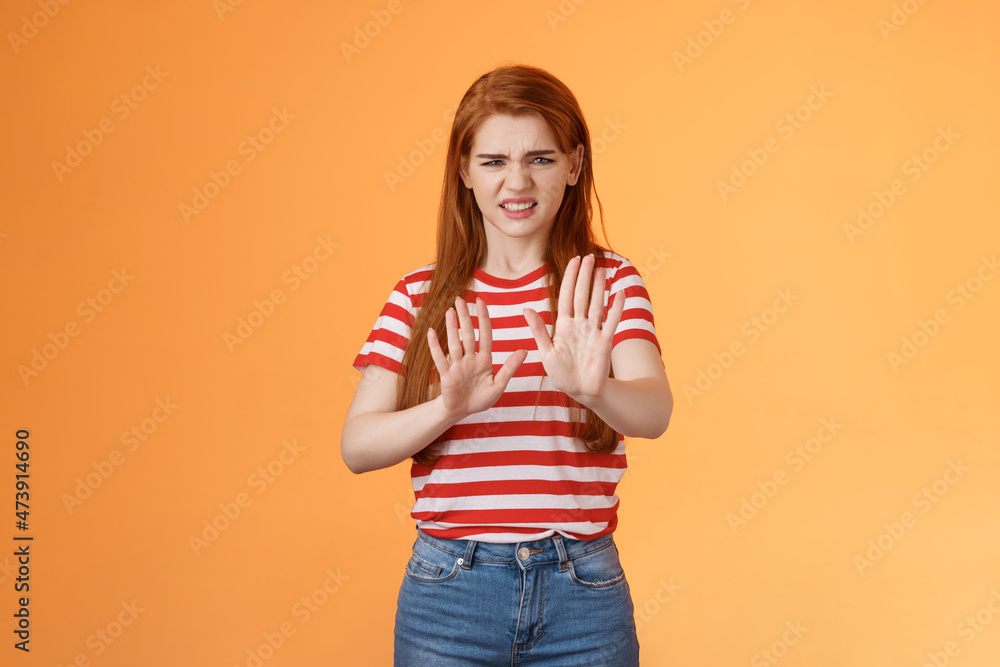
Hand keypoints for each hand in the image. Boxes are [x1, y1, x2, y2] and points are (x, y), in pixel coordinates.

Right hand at [427, 296, 527, 420]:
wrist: (462, 411)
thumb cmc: (481, 398)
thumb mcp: (499, 385)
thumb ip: (510, 368)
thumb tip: (524, 350)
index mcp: (484, 360)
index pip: (485, 335)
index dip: (483, 318)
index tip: (480, 302)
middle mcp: (470, 359)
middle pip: (468, 335)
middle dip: (465, 317)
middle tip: (459, 299)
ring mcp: (457, 366)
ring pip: (455, 343)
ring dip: (452, 328)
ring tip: (449, 311)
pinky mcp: (446, 375)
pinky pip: (440, 359)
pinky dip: (435, 346)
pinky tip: (432, 332)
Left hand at [522, 254, 625, 405]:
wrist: (580, 391)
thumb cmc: (561, 373)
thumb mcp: (546, 352)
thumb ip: (539, 331)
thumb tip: (526, 309)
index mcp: (563, 325)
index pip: (566, 296)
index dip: (569, 278)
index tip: (574, 261)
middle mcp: (579, 325)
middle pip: (582, 295)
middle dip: (584, 276)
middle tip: (589, 257)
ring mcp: (593, 332)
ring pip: (596, 304)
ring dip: (599, 287)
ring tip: (601, 269)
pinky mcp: (605, 342)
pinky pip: (612, 322)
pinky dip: (616, 308)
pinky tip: (620, 293)